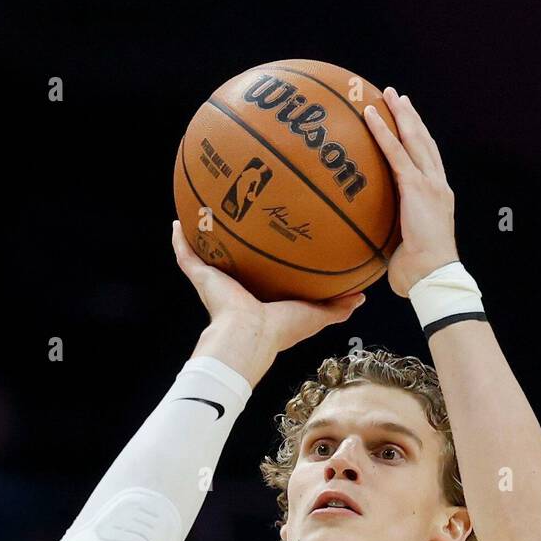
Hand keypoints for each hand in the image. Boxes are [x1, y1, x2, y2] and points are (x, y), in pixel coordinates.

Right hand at [171, 221, 365, 384]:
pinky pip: (186, 254)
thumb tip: (362, 297)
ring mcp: (216, 282)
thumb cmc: (281, 329)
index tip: (277, 234)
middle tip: (243, 208)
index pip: (265, 272)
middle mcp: (238, 287)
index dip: (269, 256)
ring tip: (206, 206)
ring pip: (209, 252)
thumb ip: (337, 307)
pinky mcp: (201, 277)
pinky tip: (178, 221)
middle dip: (237, 238)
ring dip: (206, 233)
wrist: (250, 334)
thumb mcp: (316, 316)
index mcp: (261, 296)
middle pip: (236, 258)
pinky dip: (180, 239)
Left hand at [364, 88, 458, 297]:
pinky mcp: (416, 187)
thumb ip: (392, 241)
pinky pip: (395, 153)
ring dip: (401, 114)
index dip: (420, 140)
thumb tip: (372, 249)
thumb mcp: (404, 252)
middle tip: (398, 97)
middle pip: (424, 142)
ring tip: (388, 94)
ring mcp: (429, 184)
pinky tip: (370, 115)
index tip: (410, 124)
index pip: (429, 162)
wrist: (433, 276)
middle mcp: (437, 185)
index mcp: (438, 198)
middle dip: (412, 117)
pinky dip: (382, 132)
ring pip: (414, 139)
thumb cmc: (419, 275)